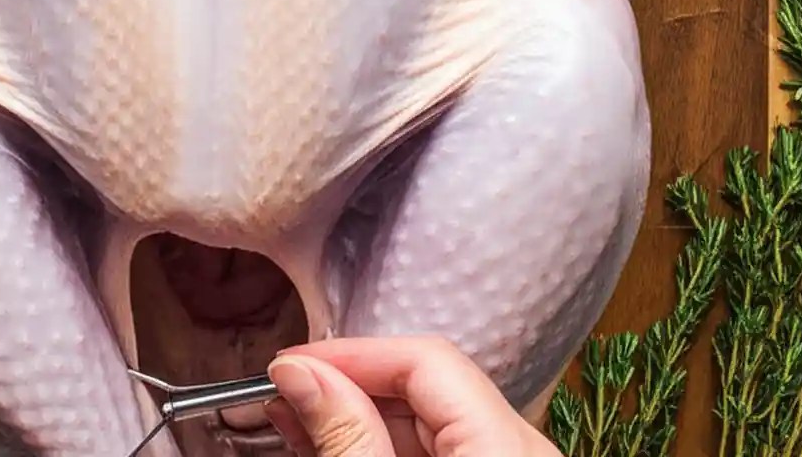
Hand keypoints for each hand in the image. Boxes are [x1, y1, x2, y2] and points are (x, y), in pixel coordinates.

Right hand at [265, 337, 562, 456]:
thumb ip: (347, 438)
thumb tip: (300, 373)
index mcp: (508, 448)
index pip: (426, 359)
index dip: (350, 353)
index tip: (289, 364)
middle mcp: (520, 450)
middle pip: (427, 386)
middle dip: (346, 385)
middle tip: (281, 393)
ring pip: (427, 421)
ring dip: (356, 417)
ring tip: (293, 420)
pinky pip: (435, 451)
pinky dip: (380, 446)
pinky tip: (332, 446)